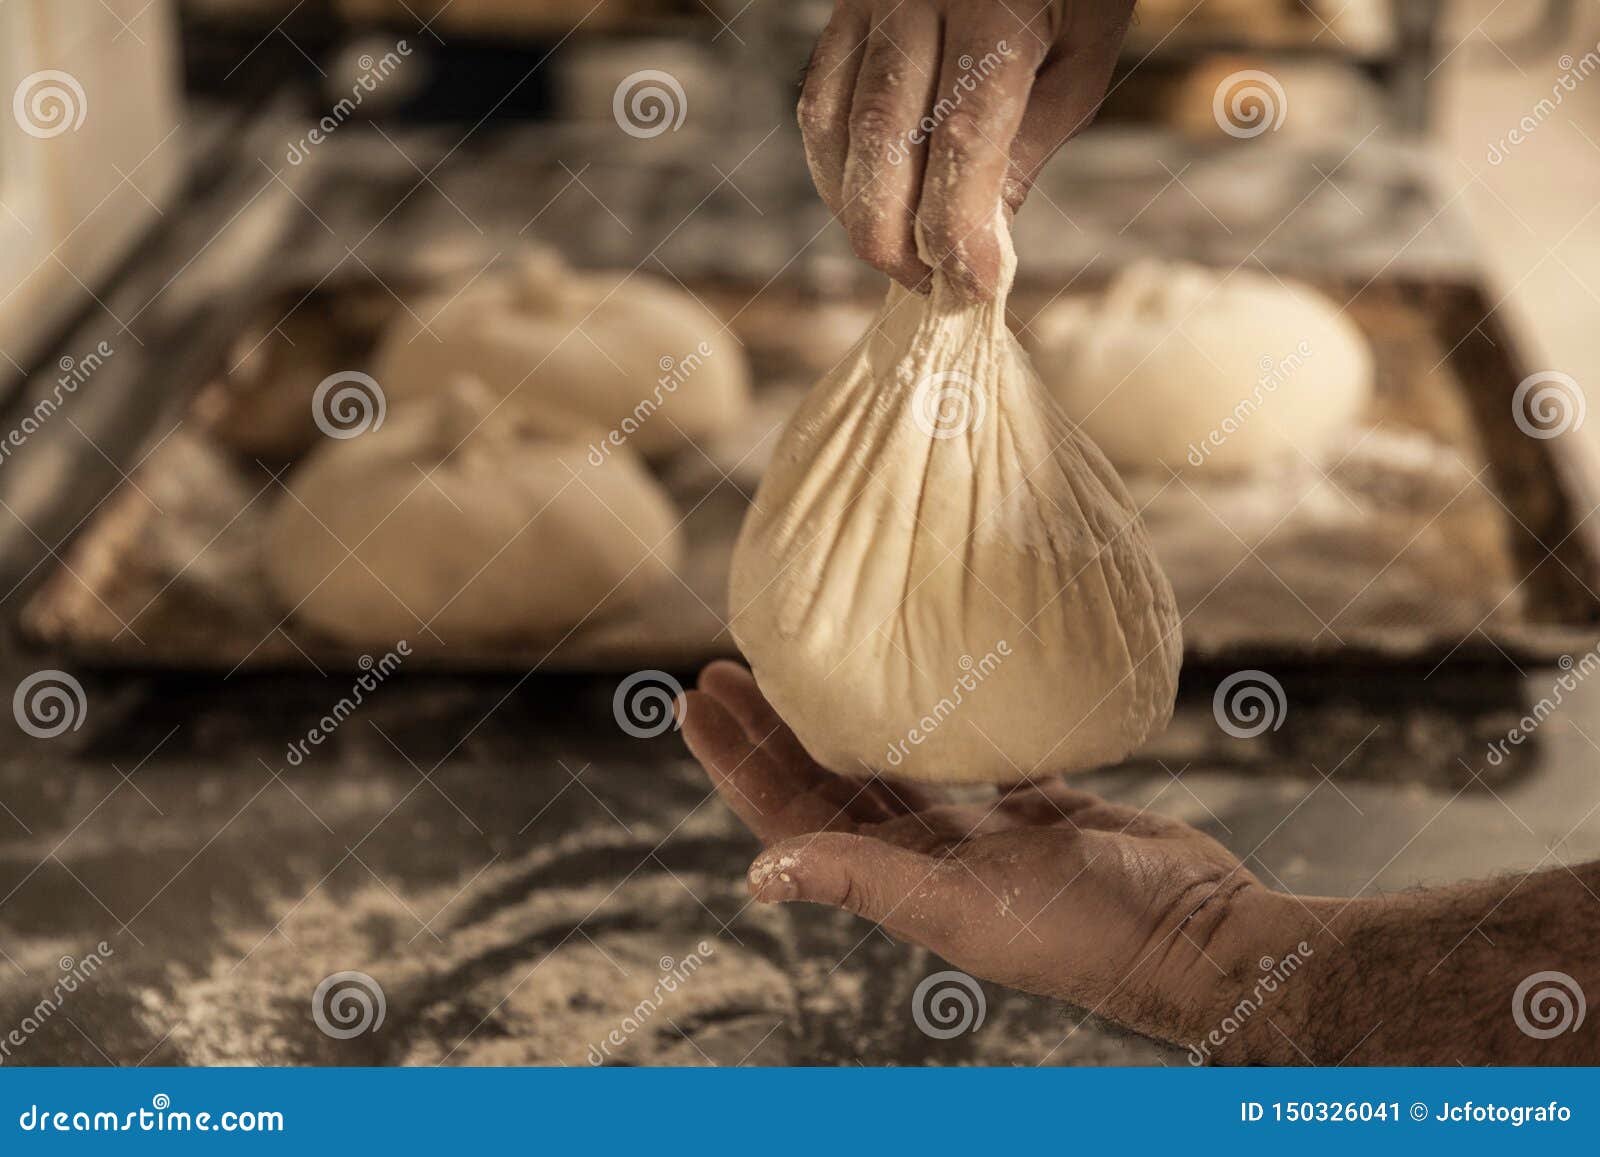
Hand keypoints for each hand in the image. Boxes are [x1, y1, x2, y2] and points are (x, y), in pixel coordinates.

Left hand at [680, 661, 1309, 1053]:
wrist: (1197, 932)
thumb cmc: (1088, 931)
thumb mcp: (965, 906)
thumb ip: (865, 881)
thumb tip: (756, 876)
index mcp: (897, 879)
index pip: (789, 814)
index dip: (738, 763)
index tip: (696, 702)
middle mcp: (924, 854)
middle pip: (821, 781)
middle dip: (769, 728)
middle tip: (724, 664)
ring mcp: (976, 829)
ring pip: (881, 762)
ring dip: (830, 720)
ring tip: (795, 664)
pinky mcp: (1030, 801)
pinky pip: (960, 752)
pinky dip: (929, 717)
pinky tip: (912, 676)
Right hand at [798, 0, 1134, 298]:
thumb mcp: (1085, 48)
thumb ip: (1032, 137)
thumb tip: (979, 236)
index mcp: (995, 1)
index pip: (959, 136)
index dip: (958, 229)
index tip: (973, 287)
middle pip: (879, 138)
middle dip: (896, 235)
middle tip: (930, 285)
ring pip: (834, 126)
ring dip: (858, 209)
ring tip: (903, 253)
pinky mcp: (843, 9)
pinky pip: (820, 101)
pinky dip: (836, 168)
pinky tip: (870, 201)